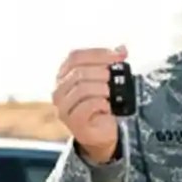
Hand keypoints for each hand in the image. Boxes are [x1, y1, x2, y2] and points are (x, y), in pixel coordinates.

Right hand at [53, 46, 126, 162]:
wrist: (101, 133)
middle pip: (78, 71)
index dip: (98, 53)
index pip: (75, 57)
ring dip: (102, 88)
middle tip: (113, 78)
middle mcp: (59, 90)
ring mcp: (63, 107)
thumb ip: (111, 64)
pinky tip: (107, 106)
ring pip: (82, 88)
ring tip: (110, 93)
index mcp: (64, 75)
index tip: (118, 55)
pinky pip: (86, 106)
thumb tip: (122, 48)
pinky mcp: (72, 122)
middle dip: (101, 72)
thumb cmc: (102, 105)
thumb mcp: (107, 80)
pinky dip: (101, 103)